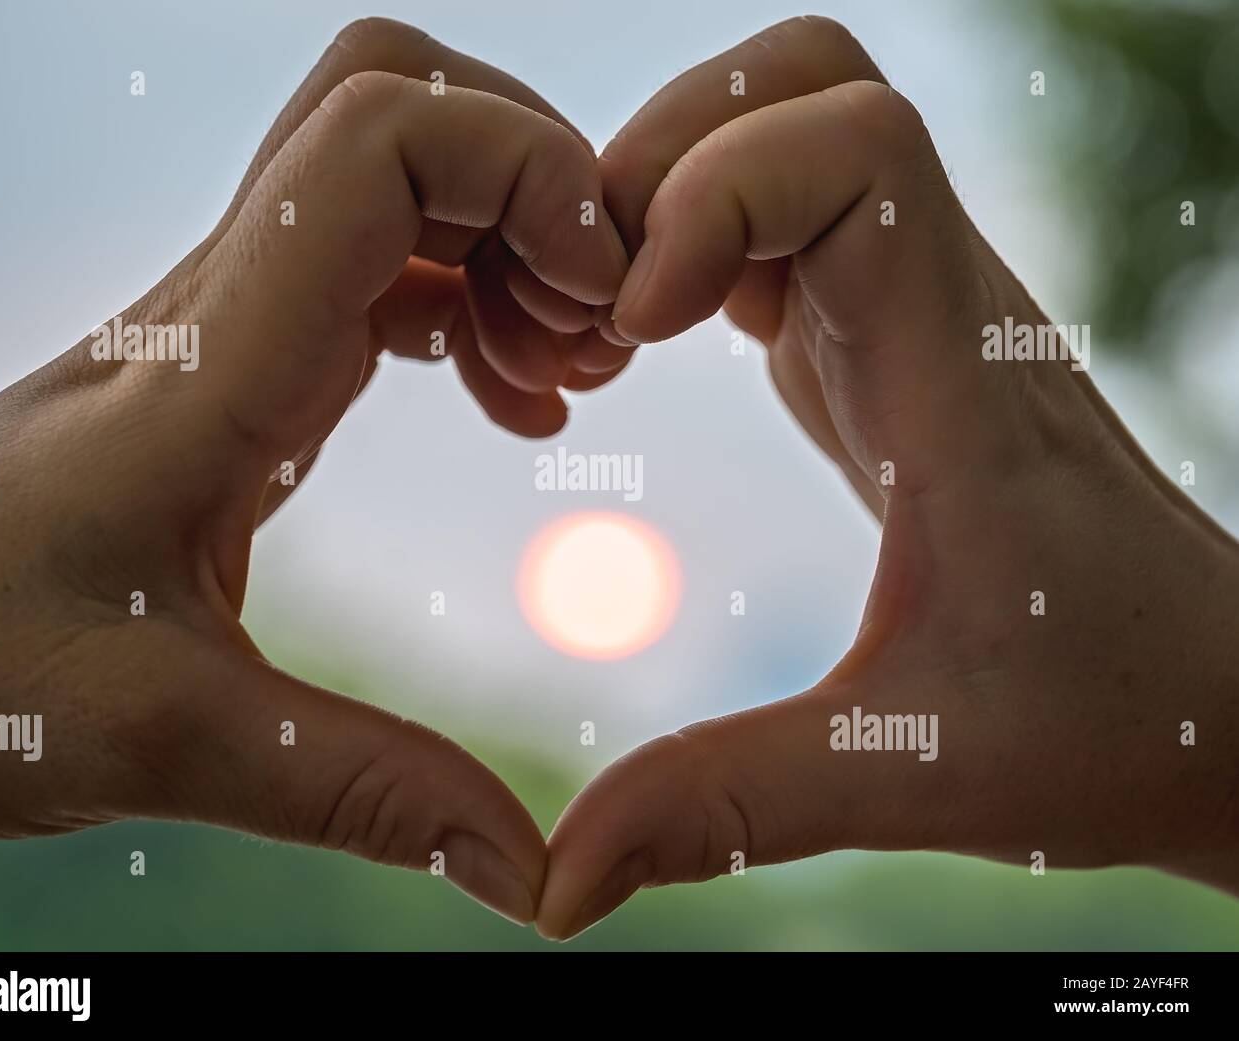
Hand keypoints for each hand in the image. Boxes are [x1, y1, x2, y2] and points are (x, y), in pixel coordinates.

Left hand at [0, 18, 629, 924]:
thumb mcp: (173, 743)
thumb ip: (370, 798)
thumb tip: (533, 875)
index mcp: (215, 364)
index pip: (380, 139)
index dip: (525, 173)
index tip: (600, 305)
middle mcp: (223, 304)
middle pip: (395, 98)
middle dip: (532, 179)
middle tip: (594, 329)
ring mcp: (231, 318)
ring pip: (395, 172)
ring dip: (508, 243)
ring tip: (565, 377)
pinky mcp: (241, 357)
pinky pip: (381, 263)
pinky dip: (472, 297)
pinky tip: (506, 400)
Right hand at [537, 17, 1238, 939]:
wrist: (1213, 695)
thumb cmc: (1101, 721)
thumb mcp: (906, 776)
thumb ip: (725, 811)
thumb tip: (556, 886)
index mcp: (954, 378)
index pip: (853, 150)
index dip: (712, 190)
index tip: (637, 326)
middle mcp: (935, 305)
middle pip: (808, 82)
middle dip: (665, 149)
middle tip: (593, 298)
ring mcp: (905, 308)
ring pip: (788, 125)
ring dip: (666, 183)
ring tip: (601, 321)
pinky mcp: (874, 338)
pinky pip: (772, 217)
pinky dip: (684, 239)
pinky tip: (641, 345)